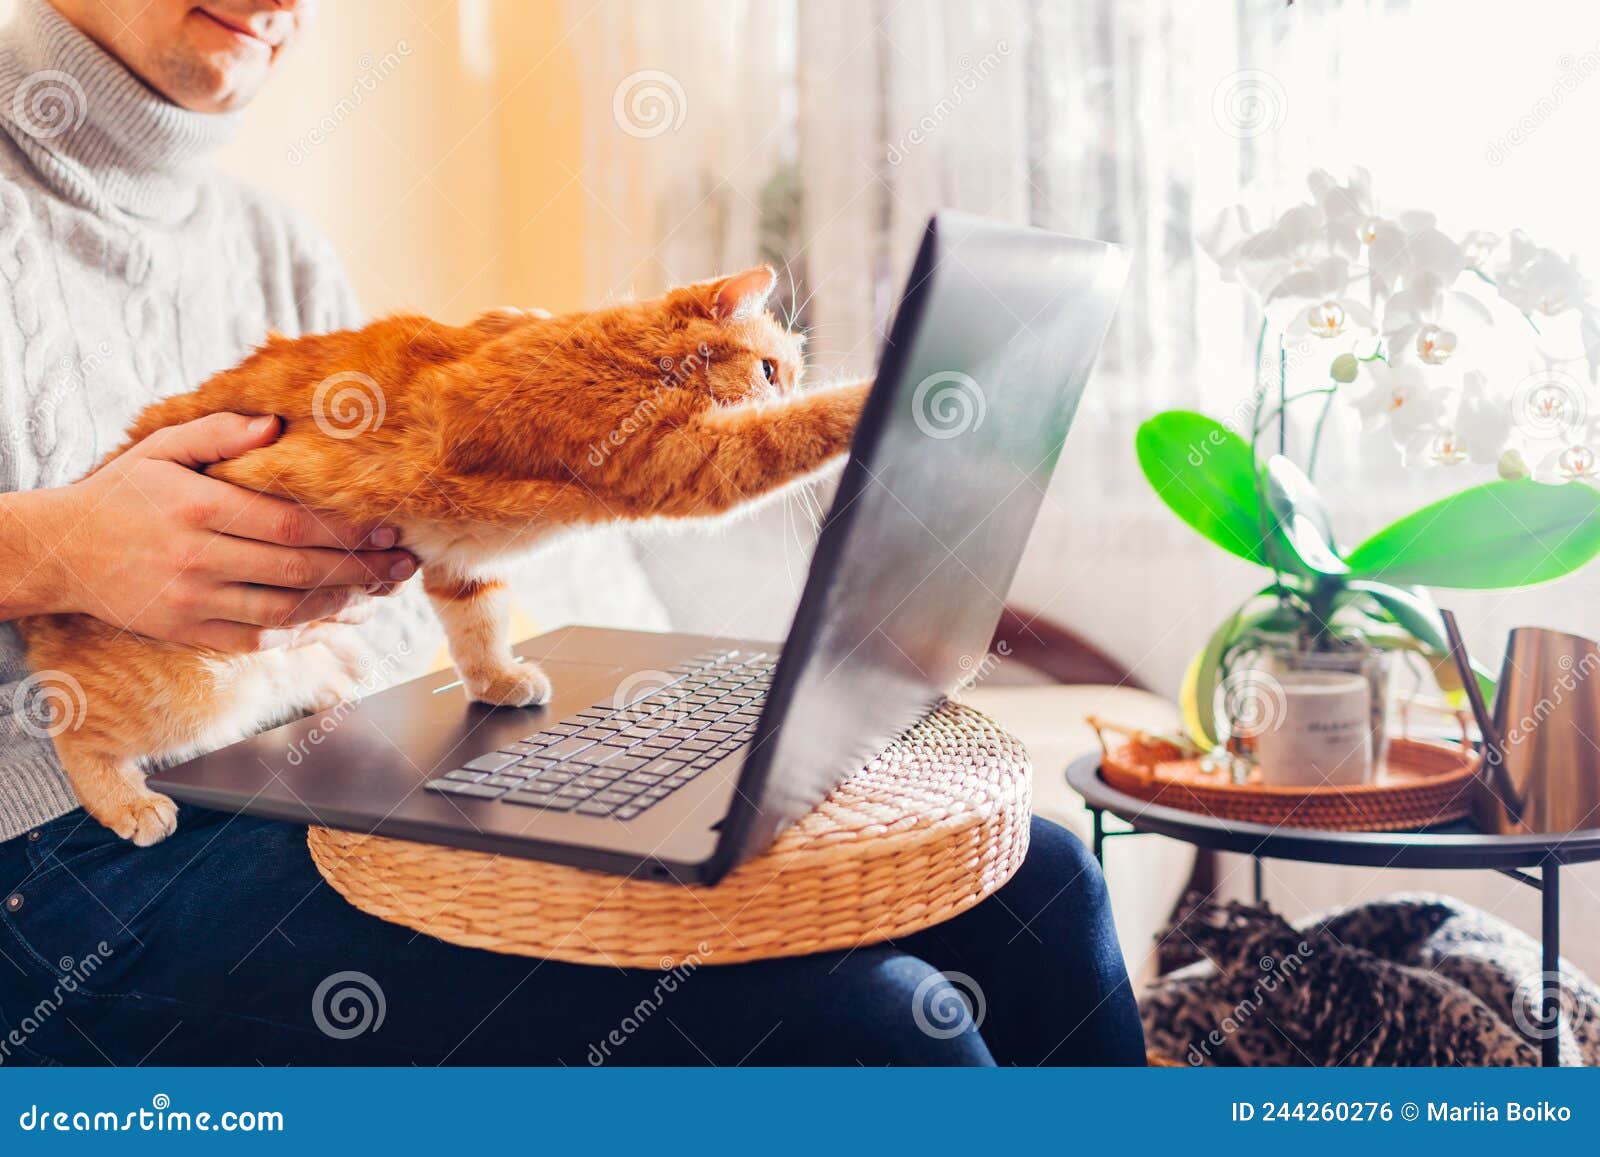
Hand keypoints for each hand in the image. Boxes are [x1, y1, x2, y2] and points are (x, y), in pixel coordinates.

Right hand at [43, 412, 415, 651]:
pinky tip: (338, 617)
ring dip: (343, 604)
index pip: (290, 523)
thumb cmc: (124, 491)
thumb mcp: (162, 446)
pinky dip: (304, 630)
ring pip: (286, 611)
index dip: (347, 529)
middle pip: (299, 570)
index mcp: (198, 507)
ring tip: (382, 592)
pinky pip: (259, 638)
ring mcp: (194, 602)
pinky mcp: (190, 633)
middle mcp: (198, 558)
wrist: (62, 552)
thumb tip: (277, 425)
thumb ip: (220, 432)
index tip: (389, 527)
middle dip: (362, 569)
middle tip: (405, 564)